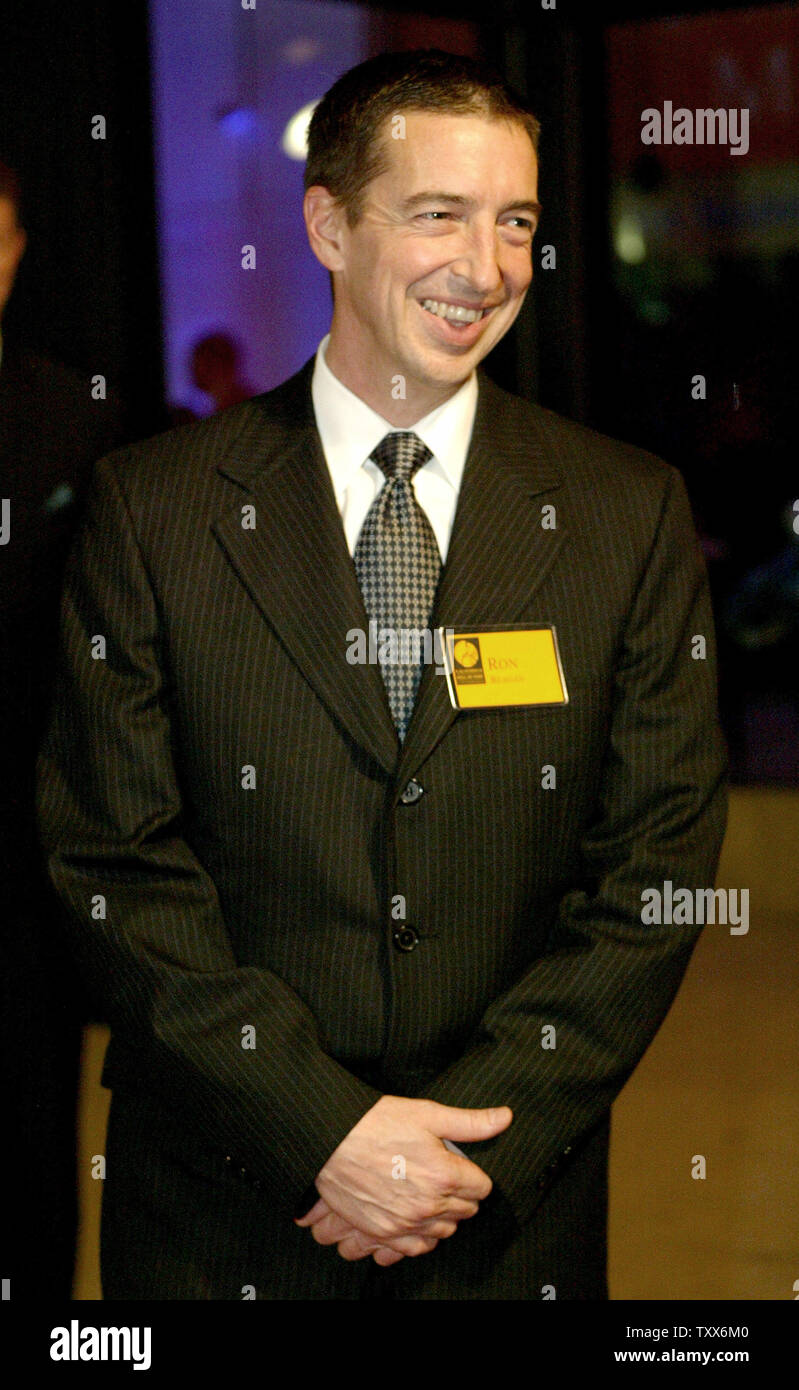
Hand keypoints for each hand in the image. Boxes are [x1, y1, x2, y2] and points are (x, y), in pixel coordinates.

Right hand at [295, 1095, 511, 1256]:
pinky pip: (417, 1248)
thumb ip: (470, 1122)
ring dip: (443, 1215)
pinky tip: (414, 1216)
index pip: (482, 1187)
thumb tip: (505, 1118)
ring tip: (429, 1194)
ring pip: (444, 1231)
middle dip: (460, 1193)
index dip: (473, 1173)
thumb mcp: (426, 1114)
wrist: (330, 1141)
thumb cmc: (376, 1123)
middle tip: (442, 1175)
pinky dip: (420, 1236)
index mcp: (444, 1174)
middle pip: (466, 1211)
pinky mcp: (383, 1233)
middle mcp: (428, 1205)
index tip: (459, 1164)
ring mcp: (405, 1223)